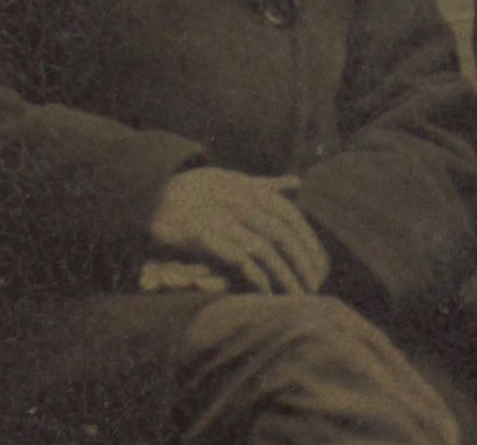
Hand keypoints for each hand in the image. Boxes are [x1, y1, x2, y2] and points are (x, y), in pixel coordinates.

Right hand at [149, 167, 329, 294]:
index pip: (291, 217)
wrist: (154, 191)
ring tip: (298, 294)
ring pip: (264, 248)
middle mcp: (241, 202)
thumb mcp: (237, 182)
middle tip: (315, 285)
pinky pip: (236, 257)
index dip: (308, 241)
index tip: (321, 265)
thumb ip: (268, 186)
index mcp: (253, 191)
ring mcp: (223, 218)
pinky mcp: (203, 235)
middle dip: (302, 261)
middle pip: (282, 234)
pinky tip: (268, 290)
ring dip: (284, 273)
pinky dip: (255, 274)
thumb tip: (297, 182)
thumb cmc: (199, 190)